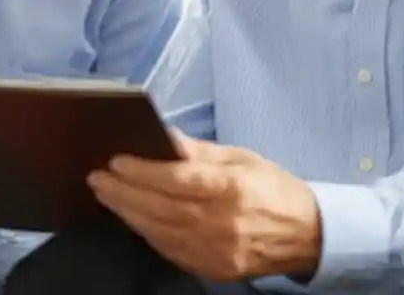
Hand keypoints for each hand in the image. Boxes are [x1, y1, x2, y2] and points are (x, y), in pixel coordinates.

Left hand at [87, 131, 321, 281]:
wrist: (306, 235)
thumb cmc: (272, 189)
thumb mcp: (241, 158)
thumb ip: (198, 152)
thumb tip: (162, 136)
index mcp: (231, 188)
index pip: (177, 179)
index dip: (143, 171)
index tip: (116, 161)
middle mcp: (222, 222)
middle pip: (159, 207)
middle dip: (123, 191)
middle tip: (97, 178)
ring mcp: (216, 250)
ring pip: (158, 231)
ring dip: (127, 212)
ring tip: (107, 194)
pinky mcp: (212, 269)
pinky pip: (169, 250)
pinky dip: (147, 232)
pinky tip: (132, 217)